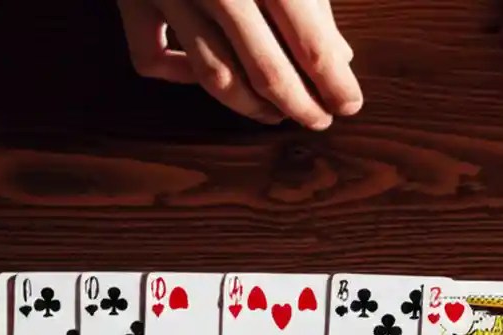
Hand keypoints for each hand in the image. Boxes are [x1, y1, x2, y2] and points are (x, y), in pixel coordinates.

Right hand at [115, 0, 362, 127]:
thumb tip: (336, 55)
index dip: (335, 84)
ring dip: (250, 105)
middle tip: (319, 120)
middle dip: (299, 106)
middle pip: (266, 71)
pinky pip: (152, 56)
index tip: (350, 104)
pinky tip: (205, 76)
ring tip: (275, 113)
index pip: (313, 46)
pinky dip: (179, 75)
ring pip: (214, 76)